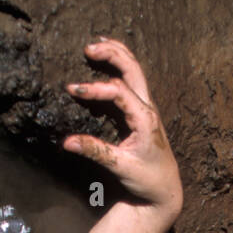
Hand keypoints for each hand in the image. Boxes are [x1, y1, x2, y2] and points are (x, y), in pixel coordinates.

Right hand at [63, 39, 182, 215]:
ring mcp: (148, 107)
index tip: (72, 90)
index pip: (118, 92)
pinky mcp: (143, 110)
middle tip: (87, 49)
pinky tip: (107, 58)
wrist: (166, 189)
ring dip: (116, 54)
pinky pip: (133, 79)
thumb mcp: (119, 166)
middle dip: (111, 54)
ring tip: (96, 44)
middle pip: (132, 68)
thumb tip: (66, 142)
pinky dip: (120, 65)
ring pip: (135, 69)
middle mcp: (149, 108)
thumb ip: (94, 151)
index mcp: (145, 119)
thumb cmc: (147, 179)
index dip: (94, 88)